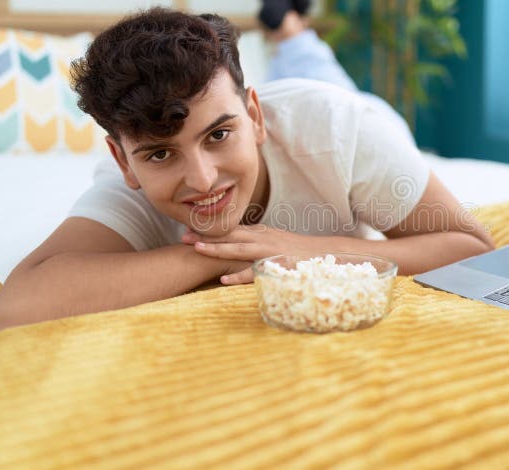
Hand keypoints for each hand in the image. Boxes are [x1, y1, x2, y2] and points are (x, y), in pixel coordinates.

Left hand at [182, 225, 318, 284]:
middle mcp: (263, 239)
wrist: (325, 254)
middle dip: (206, 235)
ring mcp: (269, 252)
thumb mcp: (276, 241)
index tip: (188, 228)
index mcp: (261, 233)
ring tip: (197, 249)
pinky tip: (223, 279)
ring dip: (217, 249)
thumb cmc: (298, 252)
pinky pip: (254, 272)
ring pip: (238, 249)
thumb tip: (239, 243)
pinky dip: (238, 276)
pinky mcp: (275, 266)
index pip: (231, 229)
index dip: (210, 229)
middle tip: (183, 235)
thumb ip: (258, 241)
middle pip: (230, 235)